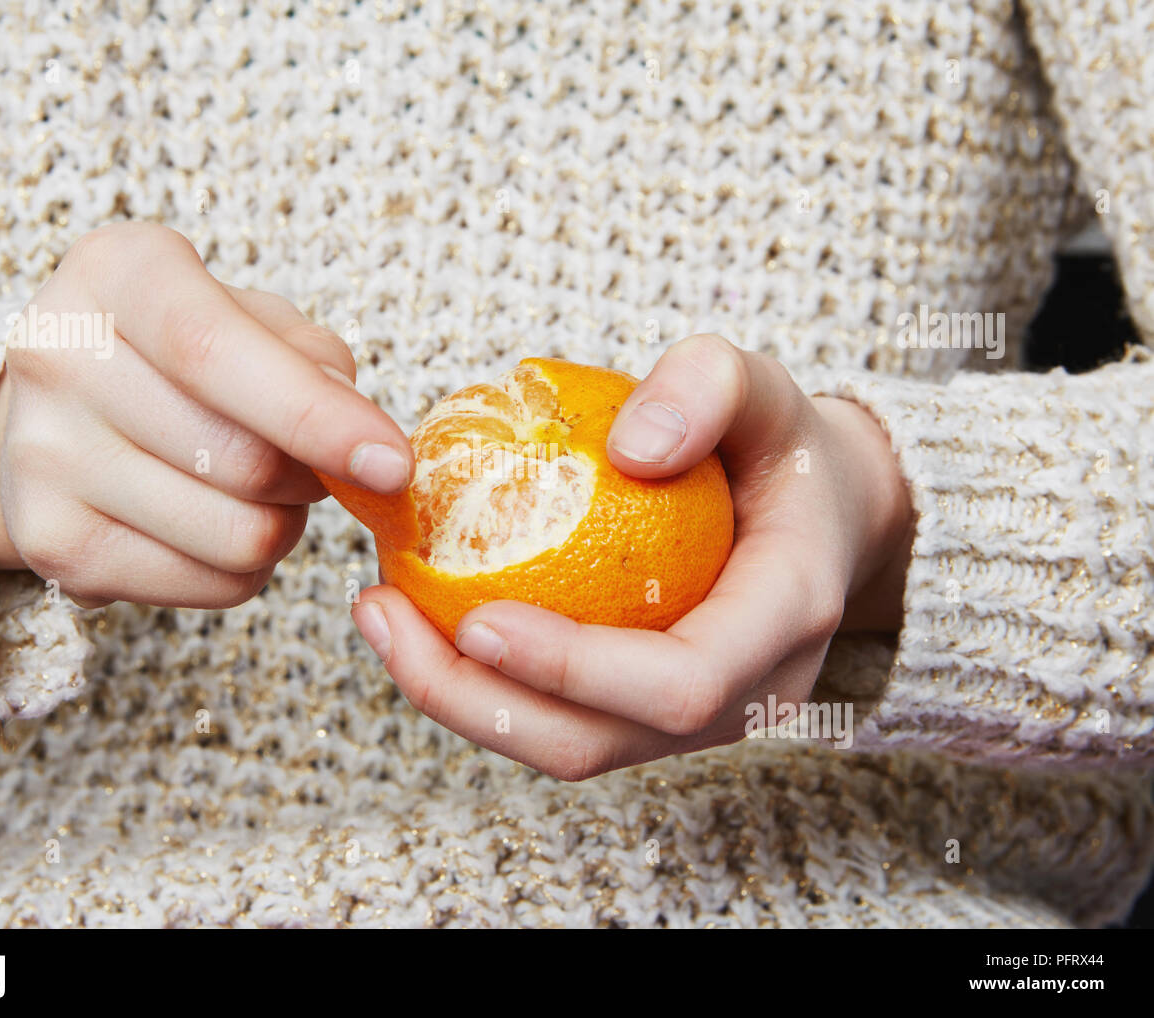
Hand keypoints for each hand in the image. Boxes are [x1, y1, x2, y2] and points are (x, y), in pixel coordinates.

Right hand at [0, 222, 412, 608]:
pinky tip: (217, 524)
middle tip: (312, 465)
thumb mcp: (253, 320)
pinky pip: (211, 584)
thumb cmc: (182, 355)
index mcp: (115, 273)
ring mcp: (41, 457)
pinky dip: (246, 568)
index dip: (314, 416)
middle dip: (313, 478)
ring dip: (284, 526)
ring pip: (236, 535)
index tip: (392, 464)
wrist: (61, 412)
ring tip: (257, 491)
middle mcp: (56, 355)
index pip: (214, 350)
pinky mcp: (52, 545)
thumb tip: (369, 451)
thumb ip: (316, 365)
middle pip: (241, 459)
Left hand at [350, 334, 913, 779]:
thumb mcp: (765, 388)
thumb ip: (710, 388)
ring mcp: (693, 719)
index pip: (680, 685)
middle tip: (380, 614)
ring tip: (377, 616)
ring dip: (458, 699)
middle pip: (596, 744)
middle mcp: (744, 696)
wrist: (817, 512)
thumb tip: (630, 448)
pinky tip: (417, 616)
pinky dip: (479, 683)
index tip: (473, 616)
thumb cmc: (782, 448)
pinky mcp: (644, 713)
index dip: (574, 670)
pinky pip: (555, 718)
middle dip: (477, 701)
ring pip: (564, 747)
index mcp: (785, 625)